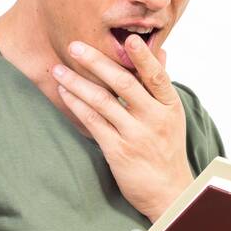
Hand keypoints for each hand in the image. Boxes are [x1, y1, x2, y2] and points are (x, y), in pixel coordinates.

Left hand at [51, 36, 192, 221]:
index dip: (143, 57)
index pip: (156, 76)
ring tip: (57, 70)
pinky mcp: (118, 151)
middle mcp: (154, 119)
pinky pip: (93, 123)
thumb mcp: (172, 115)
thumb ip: (161, 83)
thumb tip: (160, 51)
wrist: (168, 191)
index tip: (129, 38)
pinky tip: (64, 94)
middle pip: (123, 83)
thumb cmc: (167, 149)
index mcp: (170, 106)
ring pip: (102, 102)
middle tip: (74, 46)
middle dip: (96, 62)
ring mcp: (136, 135)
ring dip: (77, 83)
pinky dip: (77, 106)